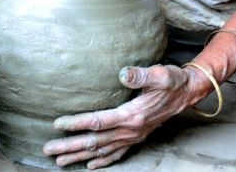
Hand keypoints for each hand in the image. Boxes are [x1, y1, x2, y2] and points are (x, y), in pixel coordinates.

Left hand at [42, 64, 195, 168]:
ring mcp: (133, 137)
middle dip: (70, 146)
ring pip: (101, 150)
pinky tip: (91, 165)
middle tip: (48, 150)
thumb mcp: (159, 74)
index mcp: (131, 115)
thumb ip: (141, 75)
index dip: (76, 123)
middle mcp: (130, 130)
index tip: (57, 125)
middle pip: (94, 141)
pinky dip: (103, 161)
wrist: (187, 92)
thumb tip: (123, 73)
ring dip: (79, 156)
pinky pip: (117, 154)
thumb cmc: (171, 80)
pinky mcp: (136, 137)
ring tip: (60, 161)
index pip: (98, 121)